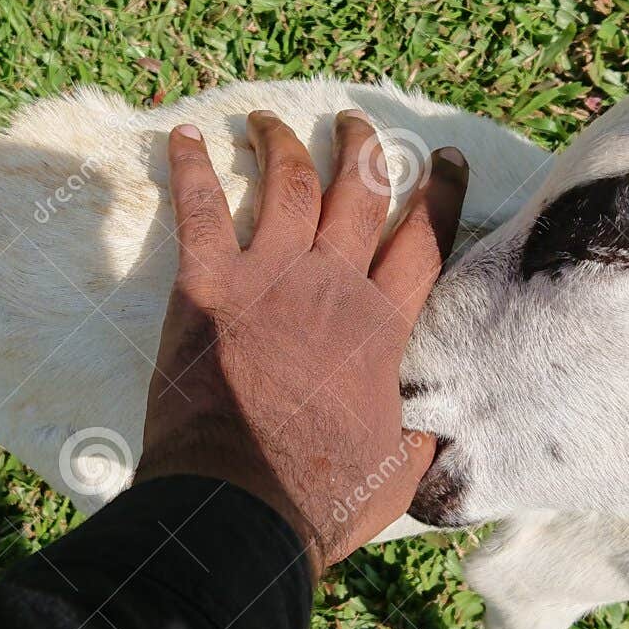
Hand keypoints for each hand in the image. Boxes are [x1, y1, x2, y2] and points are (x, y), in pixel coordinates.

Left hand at [135, 109, 467, 575]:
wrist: (240, 506)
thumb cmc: (317, 501)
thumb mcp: (394, 478)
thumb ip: (416, 443)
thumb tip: (430, 435)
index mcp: (383, 330)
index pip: (423, 243)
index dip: (438, 195)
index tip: (442, 160)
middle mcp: (334, 288)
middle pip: (360, 197)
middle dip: (363, 151)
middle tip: (356, 125)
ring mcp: (270, 280)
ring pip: (290, 187)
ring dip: (287, 145)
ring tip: (276, 122)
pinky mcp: (208, 287)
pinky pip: (200, 210)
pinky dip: (190, 168)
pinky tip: (186, 136)